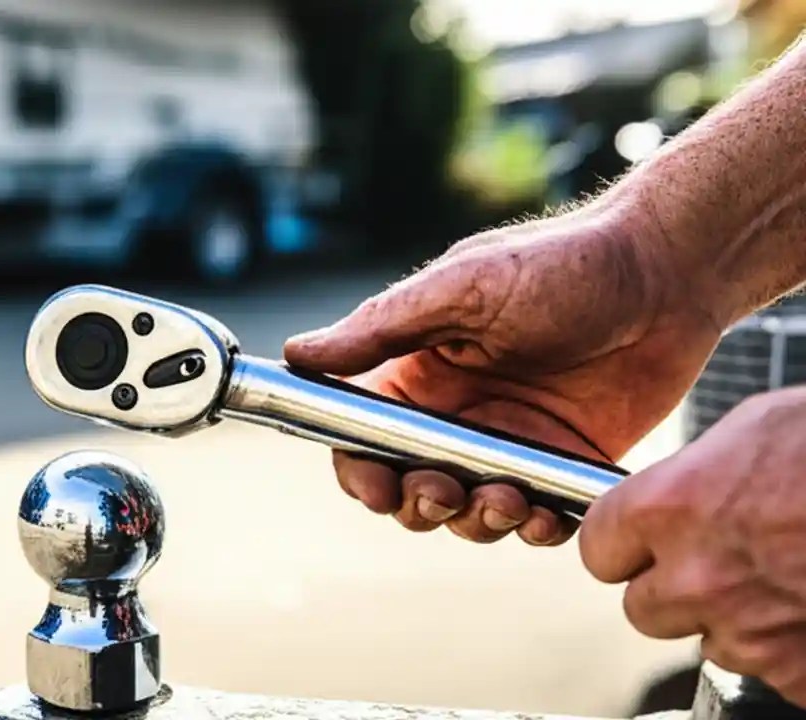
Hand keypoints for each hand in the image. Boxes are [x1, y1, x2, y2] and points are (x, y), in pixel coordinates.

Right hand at [284, 202, 721, 544]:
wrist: (671, 274)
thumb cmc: (563, 262)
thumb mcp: (463, 286)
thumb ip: (382, 327)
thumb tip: (299, 354)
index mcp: (416, 367)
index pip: (362, 432)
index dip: (358, 467)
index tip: (375, 484)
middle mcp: (453, 410)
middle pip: (407, 485)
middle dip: (417, 503)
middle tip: (444, 492)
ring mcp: (506, 440)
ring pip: (465, 511)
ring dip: (474, 520)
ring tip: (506, 497)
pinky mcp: (559, 462)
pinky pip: (530, 515)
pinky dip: (530, 526)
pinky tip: (543, 511)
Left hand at [580, 388, 805, 704]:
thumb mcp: (756, 429)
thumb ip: (694, 475)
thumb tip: (674, 494)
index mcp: (671, 508)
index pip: (598, 548)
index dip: (623, 544)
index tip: (641, 540)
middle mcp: (698, 577)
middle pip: (642, 609)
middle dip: (674, 589)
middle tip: (723, 561)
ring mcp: (750, 633)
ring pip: (711, 642)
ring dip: (737, 619)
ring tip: (789, 574)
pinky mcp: (799, 674)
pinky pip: (774, 670)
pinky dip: (793, 648)